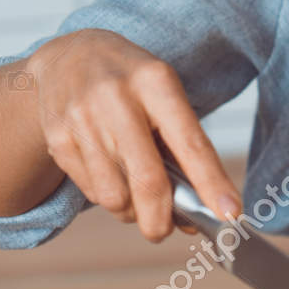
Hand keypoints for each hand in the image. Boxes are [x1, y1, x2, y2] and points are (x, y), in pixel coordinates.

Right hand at [24, 29, 240, 240]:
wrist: (67, 57)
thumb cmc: (130, 81)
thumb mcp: (163, 94)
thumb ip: (182, 147)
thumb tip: (202, 209)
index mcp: (155, 82)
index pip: (190, 143)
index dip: (211, 183)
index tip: (229, 215)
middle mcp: (117, 99)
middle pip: (148, 181)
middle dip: (161, 220)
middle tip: (164, 231)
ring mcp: (83, 119)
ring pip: (114, 196)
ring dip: (131, 212)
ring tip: (135, 198)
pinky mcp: (59, 138)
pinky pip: (90, 191)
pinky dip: (107, 197)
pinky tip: (110, 176)